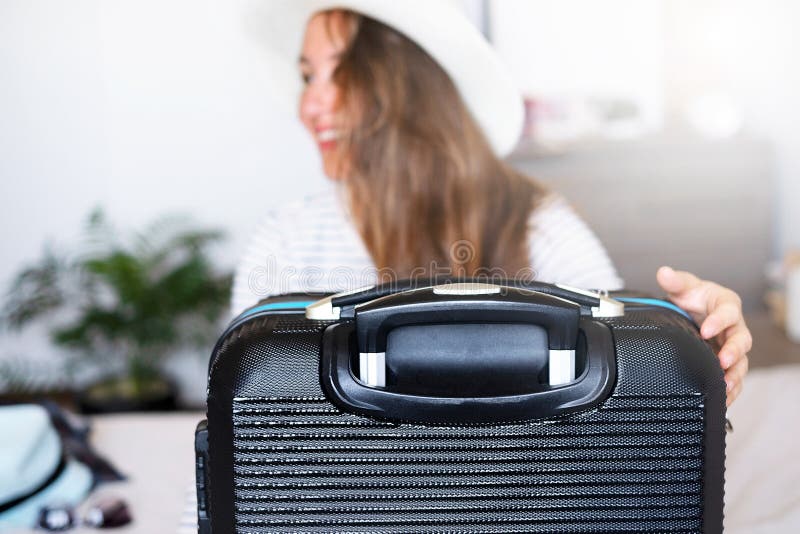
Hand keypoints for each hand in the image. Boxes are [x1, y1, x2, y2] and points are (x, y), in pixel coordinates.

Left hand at [656, 266, 750, 406]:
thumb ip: (675, 281)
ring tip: (726, 385)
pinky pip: (733, 377)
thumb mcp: (684, 287)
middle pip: (741, 339)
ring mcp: (731, 346)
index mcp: (726, 305)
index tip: (706, 329)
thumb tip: (663, 272)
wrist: (691, 312)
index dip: (719, 321)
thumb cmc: (692, 297)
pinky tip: (724, 399)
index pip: (728, 313)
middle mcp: (734, 327)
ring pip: (741, 362)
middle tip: (722, 360)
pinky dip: (731, 389)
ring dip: (735, 374)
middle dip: (733, 351)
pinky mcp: (726, 362)